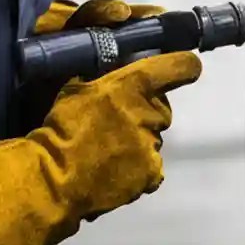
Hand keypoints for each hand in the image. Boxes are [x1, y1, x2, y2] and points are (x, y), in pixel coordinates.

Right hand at [0, 0, 201, 244]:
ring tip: (108, 153)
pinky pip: (152, 168)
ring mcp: (151, 144)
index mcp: (130, 85)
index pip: (174, 67)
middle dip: (145, 114)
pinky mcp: (152, 172)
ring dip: (137, 142)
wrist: (54, 178)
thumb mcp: (77, 89)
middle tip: (118, 125)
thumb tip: (115, 75)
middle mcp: (147, 112)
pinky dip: (138, 170)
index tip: (190, 66)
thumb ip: (104, 80)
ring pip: (153, 138)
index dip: (183, 66)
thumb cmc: (59, 129)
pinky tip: (114, 172)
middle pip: (160, 108)